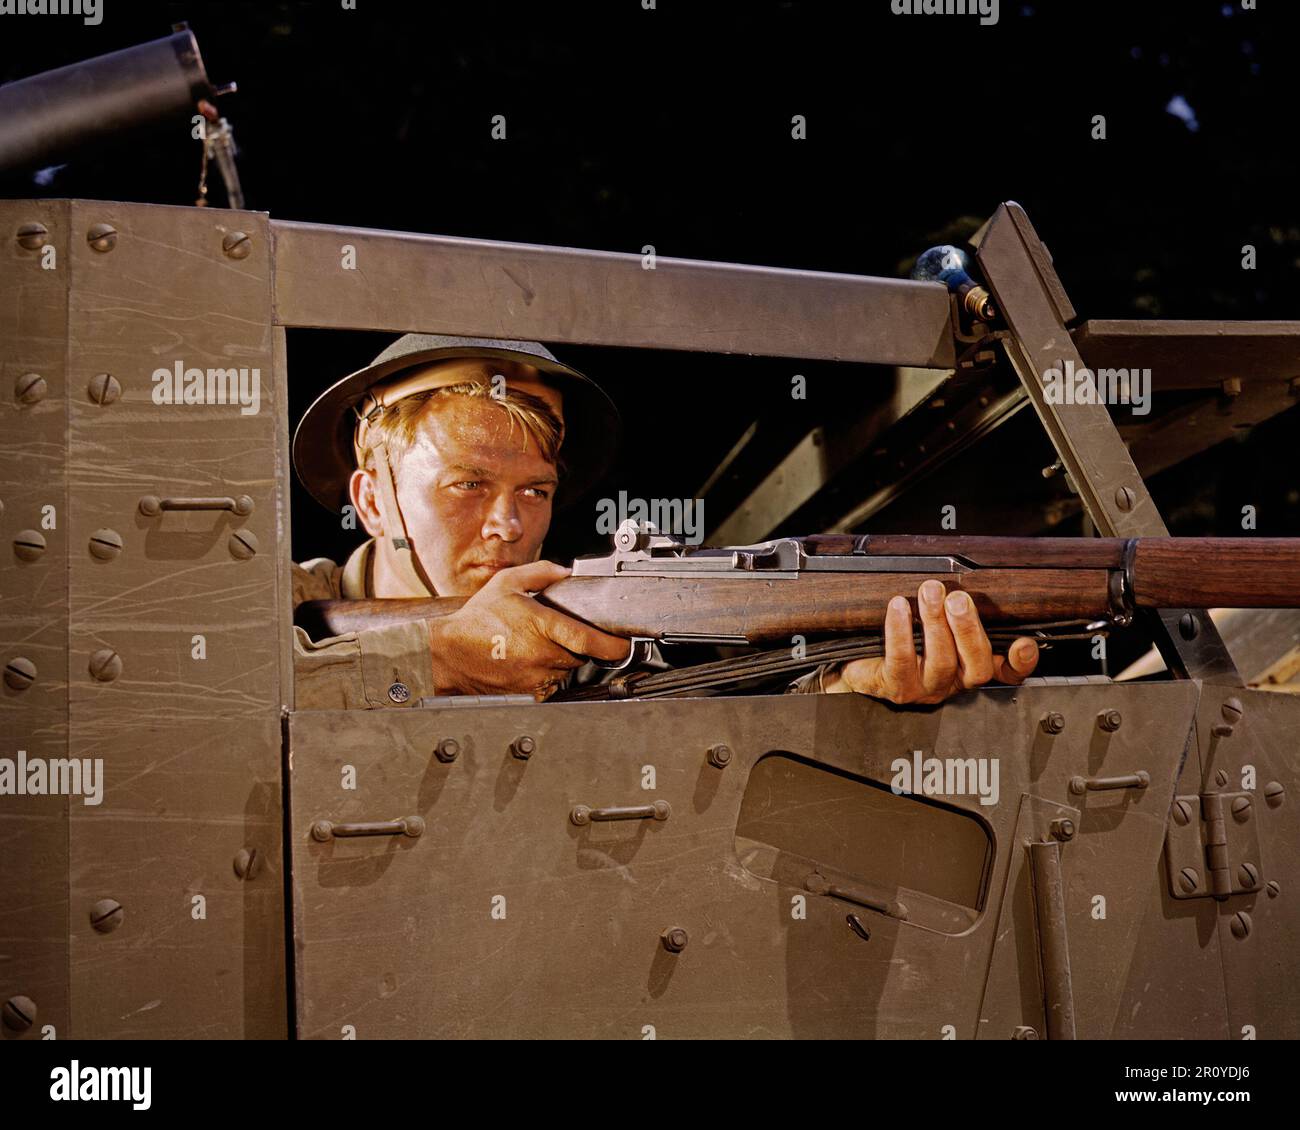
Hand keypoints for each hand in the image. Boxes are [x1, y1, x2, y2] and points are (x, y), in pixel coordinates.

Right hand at [425, 560, 630, 699]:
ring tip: (536, 646)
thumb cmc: (476, 621)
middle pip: (581, 653)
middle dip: (578, 644)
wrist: (449, 655)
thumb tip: (565, 572)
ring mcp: (536, 677)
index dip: (612, 644)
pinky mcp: (530, 693)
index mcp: (541, 626)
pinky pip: (553, 684)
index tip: (624, 644)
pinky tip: (528, 661)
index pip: (588, 639)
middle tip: (558, 633)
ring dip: (562, 659)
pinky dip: (549, 674)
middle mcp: (542, 655)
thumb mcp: (506, 583)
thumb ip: (540, 574)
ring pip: (567, 670)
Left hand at [823, 579, 1038, 703]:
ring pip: (942, 661)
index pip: (1005, 672)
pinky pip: (902, 660)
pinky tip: (899, 607)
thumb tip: (961, 576)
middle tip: (957, 598)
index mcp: (968, 666)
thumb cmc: (900, 638)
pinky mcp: (896, 687)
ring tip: (929, 592)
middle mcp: (952, 681)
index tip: (1023, 642)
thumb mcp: (932, 622)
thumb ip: (954, 608)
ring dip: (935, 622)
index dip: (1019, 662)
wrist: (859, 662)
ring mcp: (926, 688)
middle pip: (976, 665)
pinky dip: (901, 630)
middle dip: (968, 627)